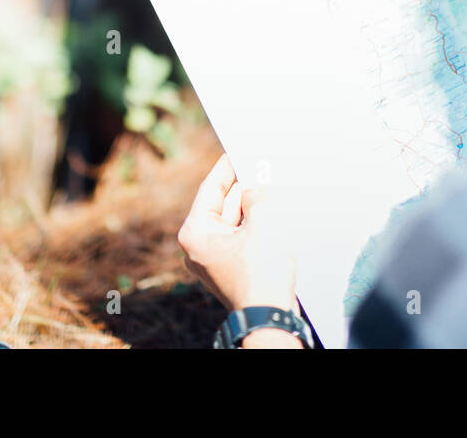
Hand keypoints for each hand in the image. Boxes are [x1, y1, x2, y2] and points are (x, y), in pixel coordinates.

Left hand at [177, 154, 296, 314]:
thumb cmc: (261, 273)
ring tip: (269, 187)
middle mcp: (198, 245)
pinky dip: (255, 224)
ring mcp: (212, 259)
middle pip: (223, 203)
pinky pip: (241, 236)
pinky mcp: (230, 267)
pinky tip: (271, 212)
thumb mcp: (262, 222)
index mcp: (195, 232)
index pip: (210, 187)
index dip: (227, 165)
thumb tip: (255, 182)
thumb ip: (255, 194)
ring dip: (252, 206)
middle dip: (243, 186)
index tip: (238, 148)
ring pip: (234, 220)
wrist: (270, 317)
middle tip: (261, 165)